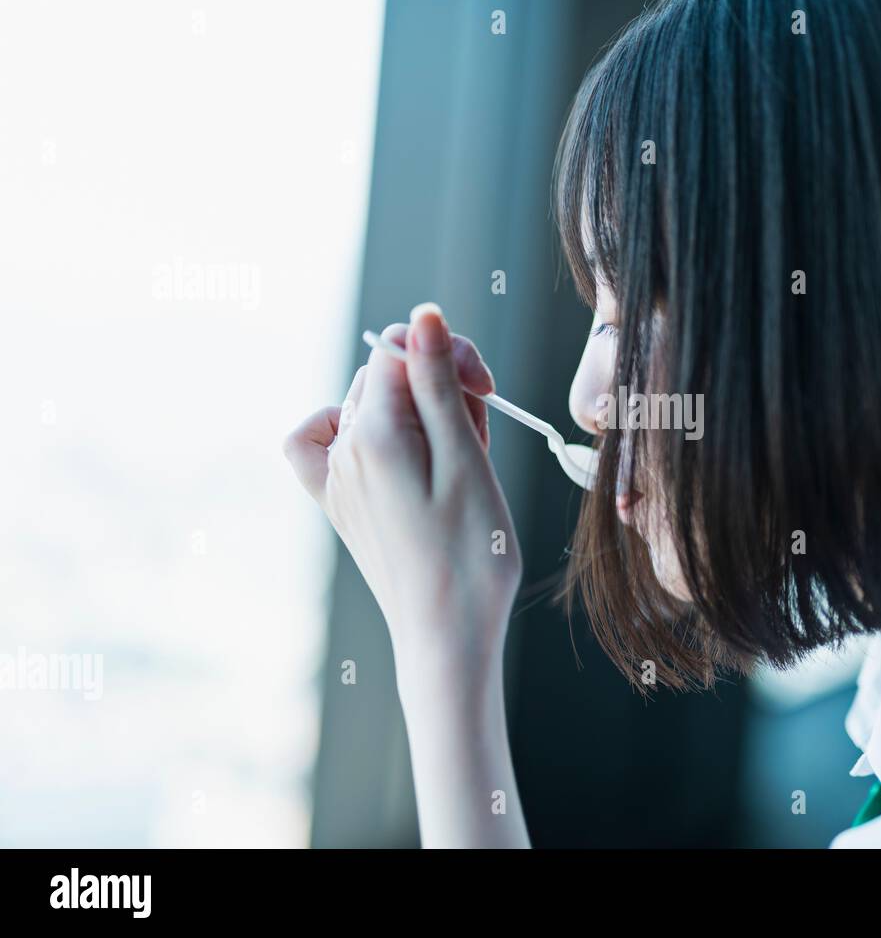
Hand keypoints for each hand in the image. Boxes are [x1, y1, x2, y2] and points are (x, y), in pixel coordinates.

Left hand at [283, 304, 521, 676]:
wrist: (448, 636)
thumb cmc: (472, 556)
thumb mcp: (466, 461)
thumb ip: (438, 383)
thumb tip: (422, 316)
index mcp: (375, 435)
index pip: (403, 348)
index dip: (451, 355)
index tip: (489, 391)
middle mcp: (344, 451)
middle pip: (390, 375)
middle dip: (442, 386)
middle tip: (481, 436)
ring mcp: (338, 479)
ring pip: (375, 406)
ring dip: (421, 415)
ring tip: (458, 460)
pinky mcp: (342, 504)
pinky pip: (319, 444)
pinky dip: (349, 431)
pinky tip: (383, 446)